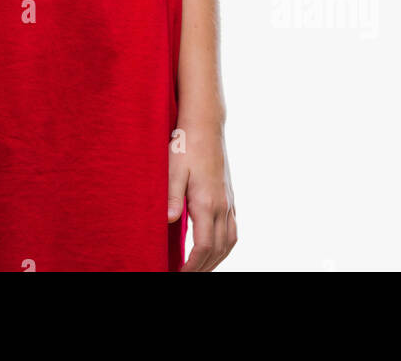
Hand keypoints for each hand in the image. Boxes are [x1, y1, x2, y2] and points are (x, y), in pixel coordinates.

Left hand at [169, 120, 237, 270]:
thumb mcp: (173, 168)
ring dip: (217, 259)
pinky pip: (233, 228)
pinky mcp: (230, 195)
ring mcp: (229, 201)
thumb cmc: (186, 144)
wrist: (205, 124)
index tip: (180, 274)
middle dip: (204, 267)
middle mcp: (222, 205)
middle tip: (187, 275)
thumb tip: (167, 221)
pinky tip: (216, 247)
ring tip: (201, 268)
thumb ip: (171, 195)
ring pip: (230, 241)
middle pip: (218, 249)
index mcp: (206, 202)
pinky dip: (225, 244)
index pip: (204, 246)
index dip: (193, 266)